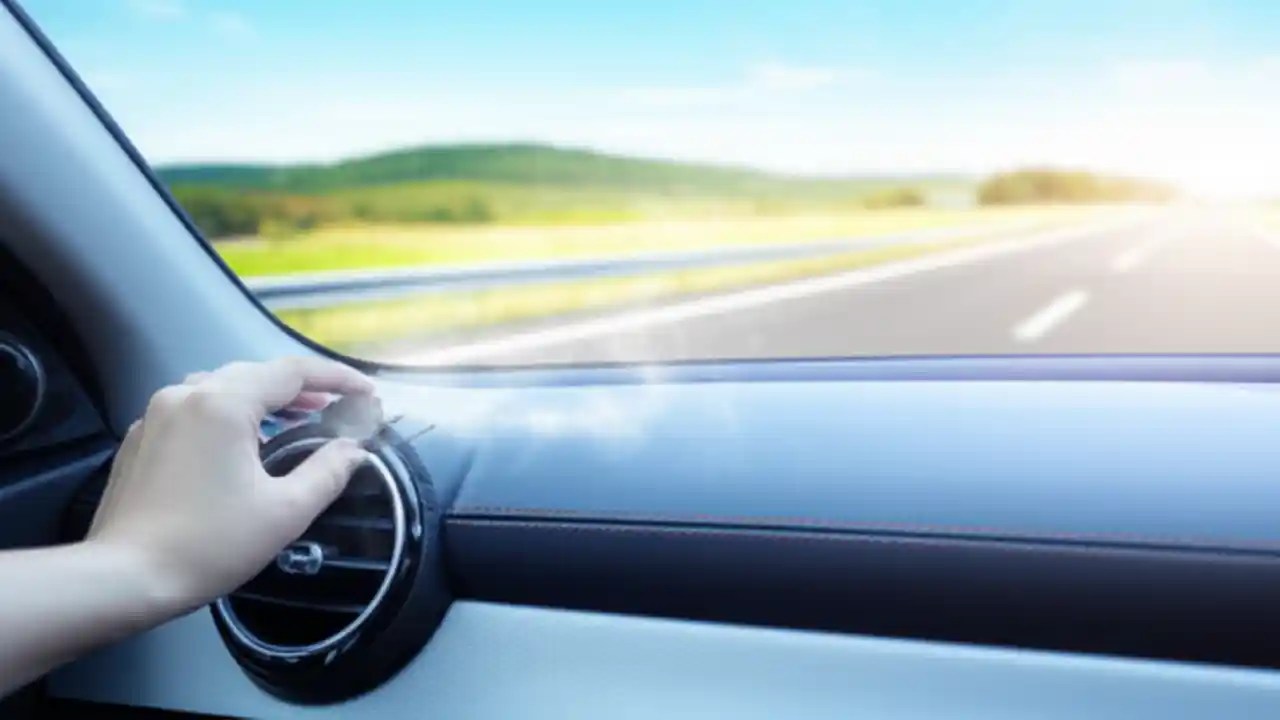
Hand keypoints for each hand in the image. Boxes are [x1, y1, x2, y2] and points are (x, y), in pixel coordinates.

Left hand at [86, 357, 374, 614]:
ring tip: (293, 422)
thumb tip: (353, 449)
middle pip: (255, 374)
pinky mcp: (140, 437)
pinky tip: (241, 445)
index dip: (337, 378)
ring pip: (222, 388)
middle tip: (336, 408)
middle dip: (301, 387)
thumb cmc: (210, 544)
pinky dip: (228, 415)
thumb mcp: (285, 512)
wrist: (124, 577)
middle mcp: (186, 394)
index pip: (293, 371)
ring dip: (263, 399)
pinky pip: (194, 409)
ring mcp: (156, 413)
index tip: (368, 394)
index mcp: (224, 403)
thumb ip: (327, 472)